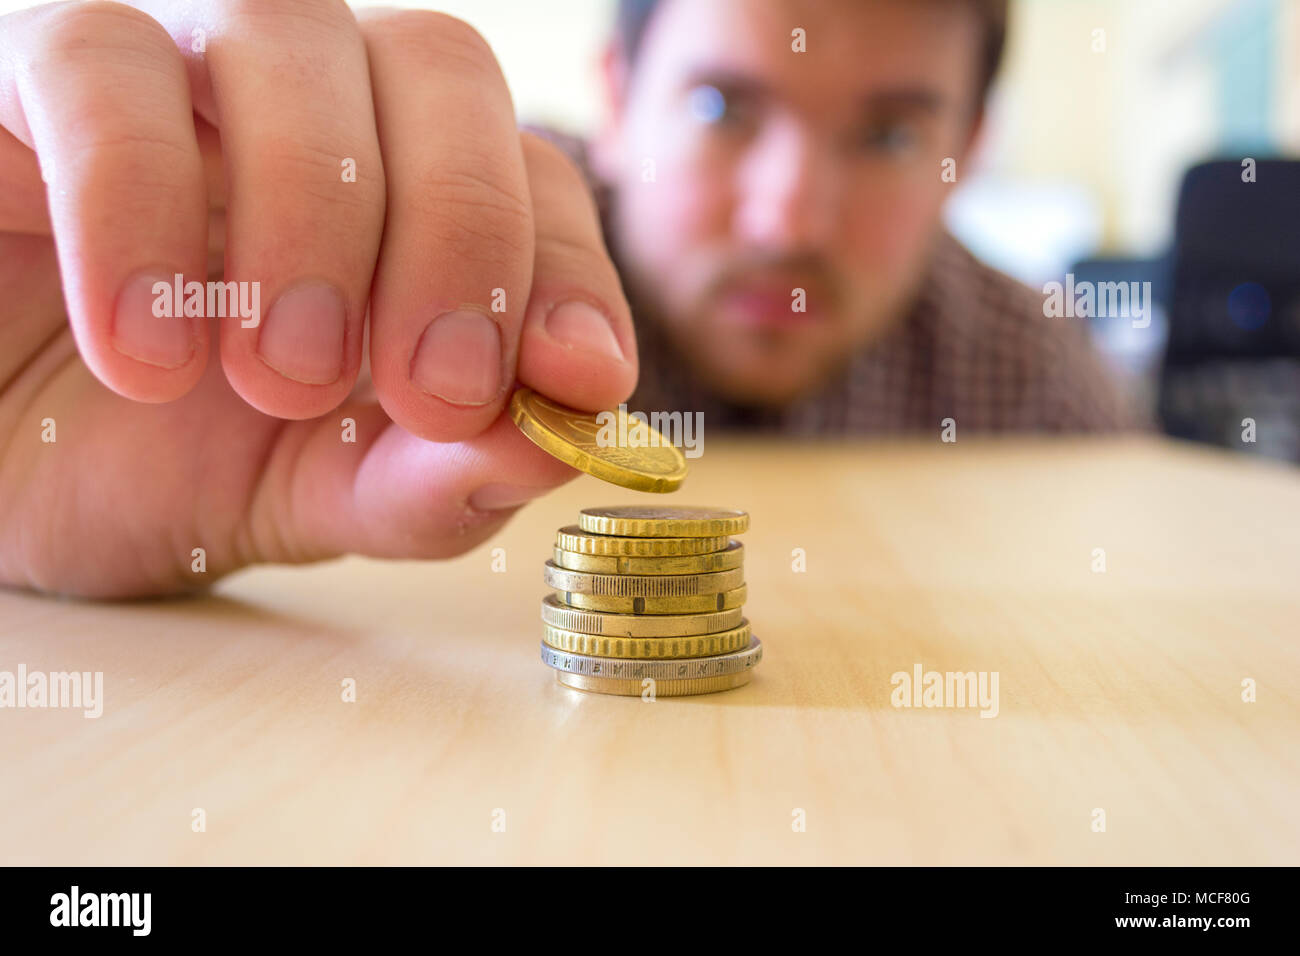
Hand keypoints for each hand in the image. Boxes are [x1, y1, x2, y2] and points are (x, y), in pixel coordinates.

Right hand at [0, 1, 637, 596]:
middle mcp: (309, 110)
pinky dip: (138, 200)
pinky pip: (96, 57)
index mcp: (399, 203)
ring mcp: (177, 71)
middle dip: (460, 231)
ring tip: (279, 377)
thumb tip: (560, 440)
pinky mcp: (34, 66)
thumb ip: (429, 477)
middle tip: (432, 391)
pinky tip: (144, 351)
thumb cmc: (145, 463)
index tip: (577, 380)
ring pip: (289, 27)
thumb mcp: (309, 492)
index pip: (533, 180)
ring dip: (314, 211)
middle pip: (440, 65)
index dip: (567, 271)